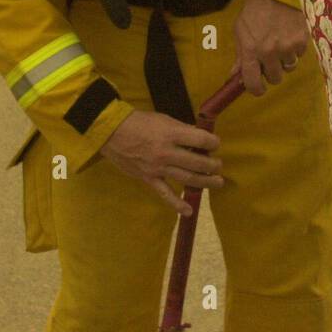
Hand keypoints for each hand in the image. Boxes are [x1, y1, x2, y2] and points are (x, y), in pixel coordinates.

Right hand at [102, 111, 222, 215]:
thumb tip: (199, 138)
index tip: (215, 144)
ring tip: (218, 182)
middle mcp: (166, 152)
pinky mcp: (149, 179)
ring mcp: (158, 168)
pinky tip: (189, 211)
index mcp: (171, 134)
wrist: (112, 133)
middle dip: (212, 165)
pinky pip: (165, 194)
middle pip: (197, 162)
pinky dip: (177, 204)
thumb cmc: (139, 122)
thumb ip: (182, 130)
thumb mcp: (164, 119)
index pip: (200, 140)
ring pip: (187, 178)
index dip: (212, 142)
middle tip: (218, 165)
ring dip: (205, 182)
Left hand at [231, 0, 308, 95]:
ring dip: (285, 60)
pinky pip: (299, 55)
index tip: (258, 87)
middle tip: (270, 60)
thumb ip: (239, 55)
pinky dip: (295, 49)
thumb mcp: (240, 31)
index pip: (253, 83)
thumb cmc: (255, 11)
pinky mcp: (302, 41)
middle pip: (275, 78)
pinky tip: (290, 35)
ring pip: (289, 67)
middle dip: (272, 72)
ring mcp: (288, 48)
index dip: (256, 89)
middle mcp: (270, 53)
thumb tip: (235, 75)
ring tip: (281, 44)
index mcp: (251, 51)